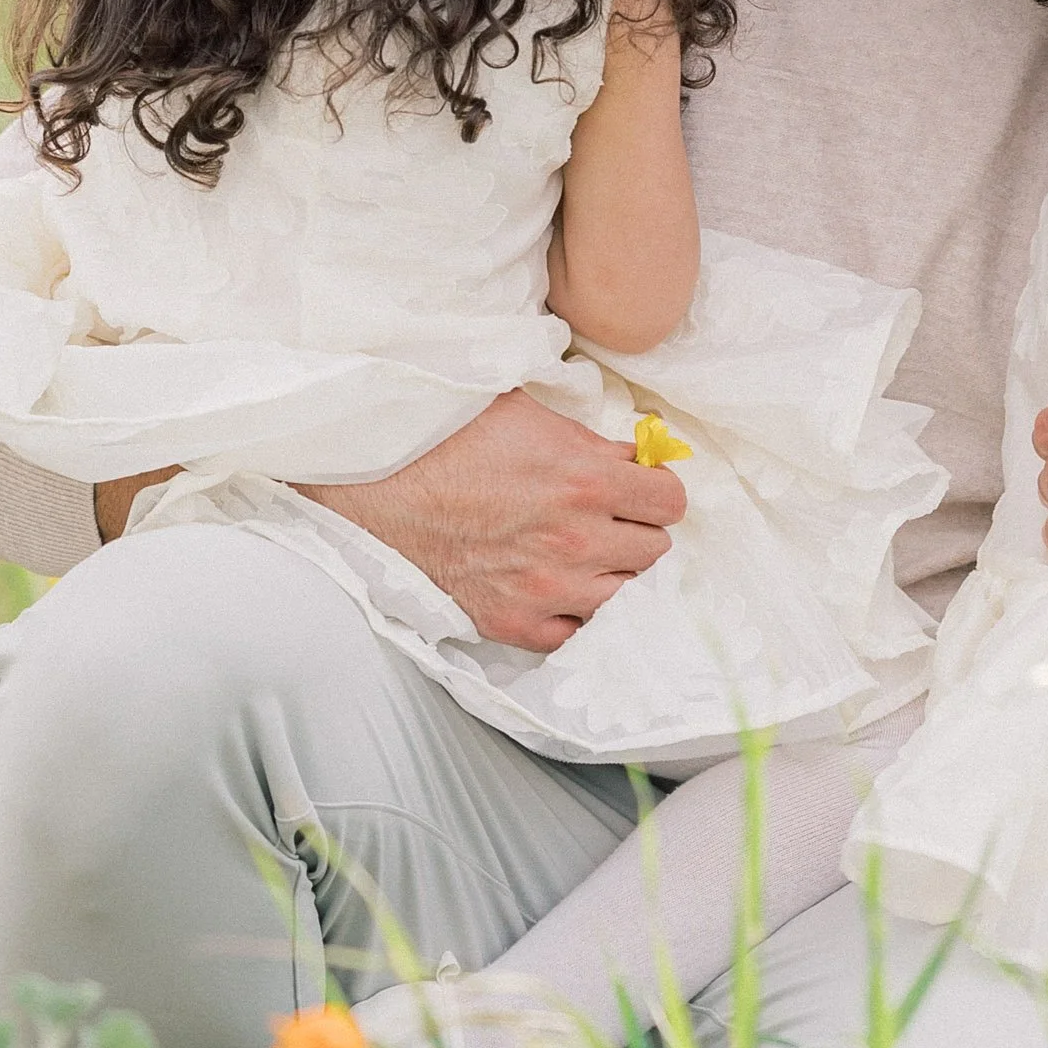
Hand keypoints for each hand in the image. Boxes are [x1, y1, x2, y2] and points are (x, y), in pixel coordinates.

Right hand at [292, 391, 685, 653]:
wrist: (378, 481)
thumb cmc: (447, 436)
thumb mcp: (530, 414)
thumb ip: (590, 444)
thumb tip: (633, 460)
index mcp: (586, 480)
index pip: (670, 502)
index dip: (657, 491)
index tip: (642, 489)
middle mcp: (577, 540)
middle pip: (655, 551)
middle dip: (637, 529)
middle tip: (610, 517)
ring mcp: (546, 588)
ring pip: (623, 595)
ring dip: (611, 573)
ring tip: (582, 552)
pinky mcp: (514, 622)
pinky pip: (574, 633)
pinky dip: (572, 613)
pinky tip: (555, 587)